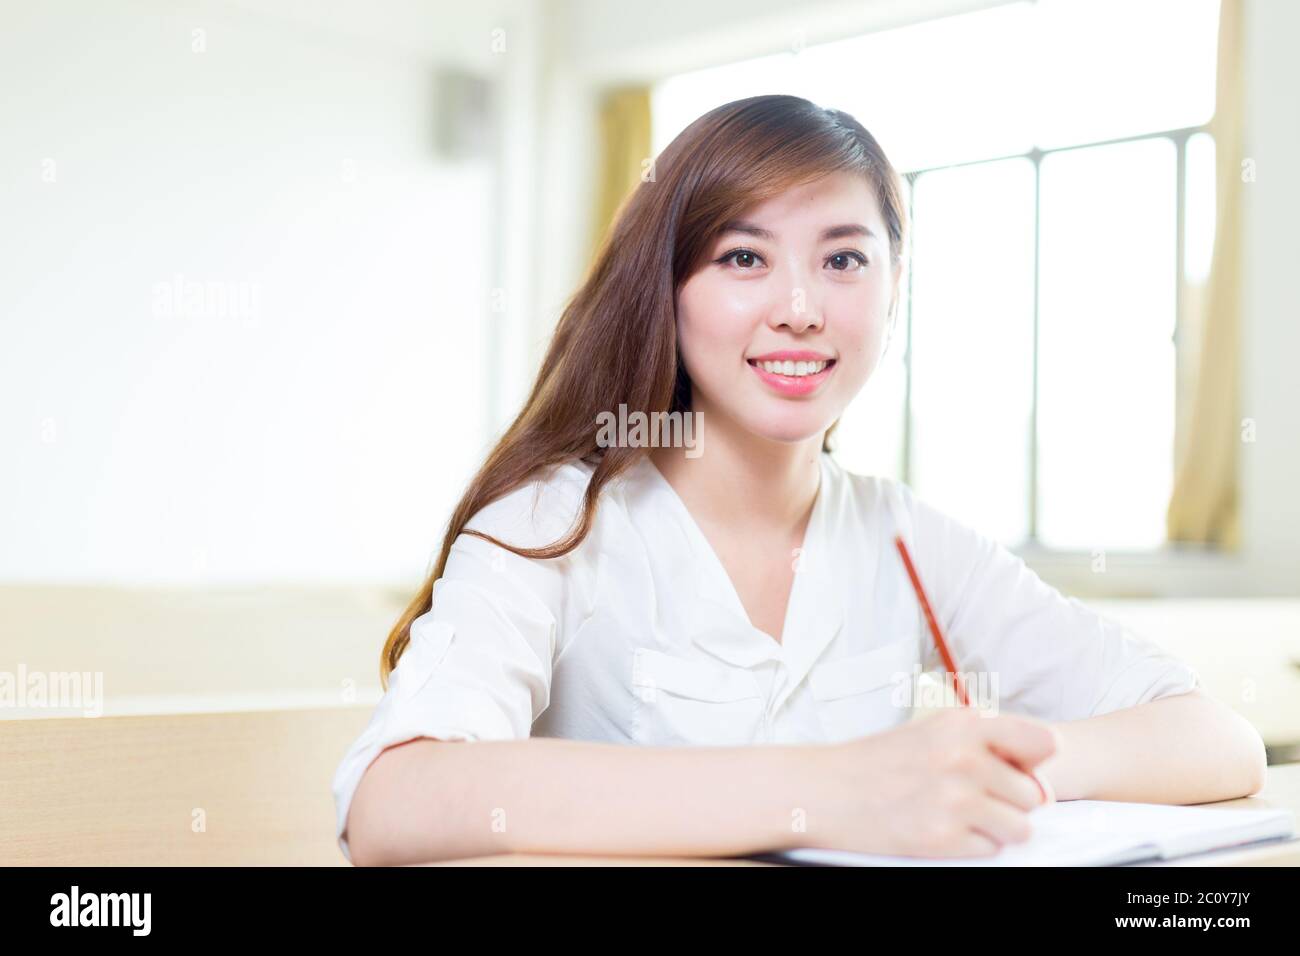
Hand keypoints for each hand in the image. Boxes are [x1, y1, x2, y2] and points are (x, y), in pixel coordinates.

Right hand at [802, 708, 1060, 857]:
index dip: (1034, 762)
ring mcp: (954, 800)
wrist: (824, 790)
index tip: (1016, 768)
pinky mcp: (942, 838)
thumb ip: (983, 741)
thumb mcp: (931, 731)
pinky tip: (941, 828)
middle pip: (1034, 794)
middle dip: (1012, 801)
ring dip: (998, 828)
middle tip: (974, 798)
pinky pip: (990, 851)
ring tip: (961, 816)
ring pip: (1020, 827)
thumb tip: (1039, 773)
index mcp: (962, 724)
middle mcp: (963, 758)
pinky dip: (971, 846)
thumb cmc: (877, 761)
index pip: (1041, 742)